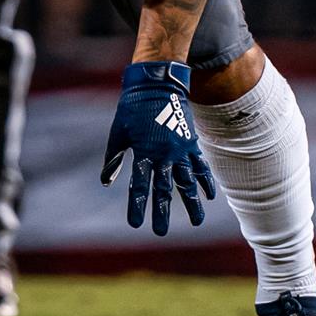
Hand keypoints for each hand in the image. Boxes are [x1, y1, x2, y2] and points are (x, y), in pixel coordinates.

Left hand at [101, 61, 215, 235]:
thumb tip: (106, 181)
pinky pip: (200, 166)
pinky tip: (209, 196)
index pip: (139, 186)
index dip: (137, 206)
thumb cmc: (133, 107)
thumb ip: (113, 158)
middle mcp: (164, 154)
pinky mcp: (190, 143)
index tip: (135, 224)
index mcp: (144, 152)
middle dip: (162, 211)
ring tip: (195, 222)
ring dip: (191, 203)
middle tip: (160, 232)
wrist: (158, 83)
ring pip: (188, 182)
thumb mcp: (118, 132)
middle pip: (164, 189)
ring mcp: (180, 150)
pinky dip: (205, 181)